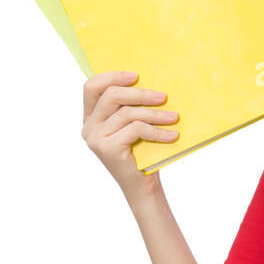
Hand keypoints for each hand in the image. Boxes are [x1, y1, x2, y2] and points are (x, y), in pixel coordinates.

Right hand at [81, 70, 178, 204]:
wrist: (142, 187)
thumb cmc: (141, 153)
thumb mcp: (133, 125)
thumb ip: (130, 106)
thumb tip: (149, 80)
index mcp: (91, 117)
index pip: (91, 86)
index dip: (112, 76)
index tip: (136, 76)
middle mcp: (89, 127)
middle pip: (111, 96)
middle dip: (140, 94)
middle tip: (163, 97)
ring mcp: (96, 138)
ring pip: (127, 113)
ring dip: (155, 114)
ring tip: (174, 118)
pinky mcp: (108, 148)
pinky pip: (136, 129)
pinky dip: (157, 131)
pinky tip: (172, 136)